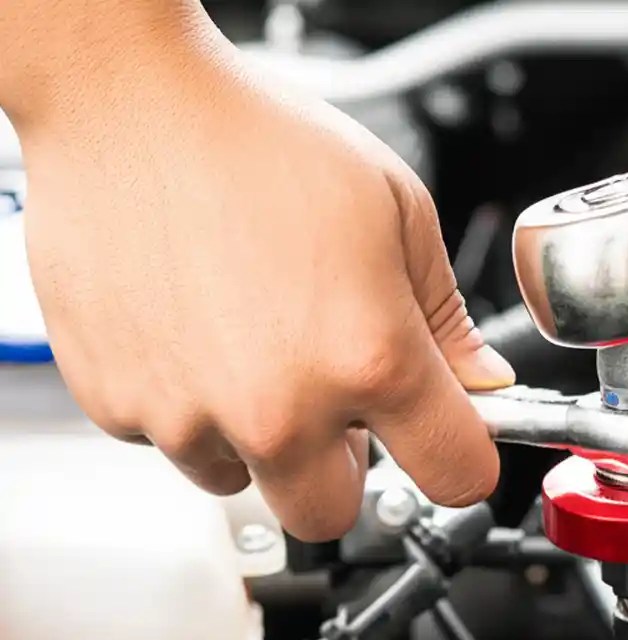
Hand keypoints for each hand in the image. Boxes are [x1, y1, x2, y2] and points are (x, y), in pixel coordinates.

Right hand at [16, 31, 513, 539]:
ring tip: (254, 343)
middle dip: (345, 469)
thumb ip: (446, 315)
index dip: (463, 460)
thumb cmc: (259, 142)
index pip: (455, 475)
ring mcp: (190, 415)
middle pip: (332, 514)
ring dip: (259, 437)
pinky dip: (190, 402)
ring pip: (244, 480)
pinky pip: (173, 440)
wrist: (129, 106)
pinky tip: (196, 328)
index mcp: (371, 358)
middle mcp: (281, 407)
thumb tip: (479, 379)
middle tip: (338, 402)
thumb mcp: (397, 211)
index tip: (451, 447)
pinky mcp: (117, 406)